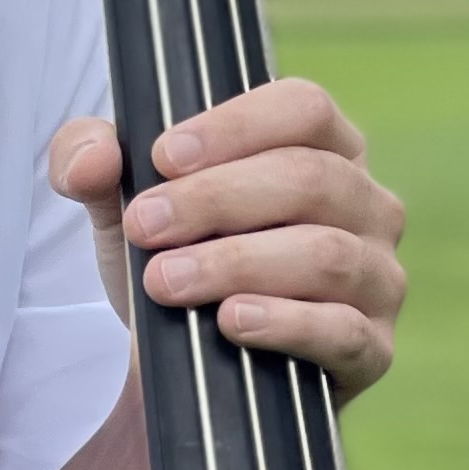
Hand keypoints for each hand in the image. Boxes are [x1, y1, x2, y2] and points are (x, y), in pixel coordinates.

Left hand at [50, 75, 406, 399]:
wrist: (188, 361)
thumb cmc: (174, 255)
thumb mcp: (120, 202)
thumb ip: (90, 160)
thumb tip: (90, 158)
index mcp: (324, 147)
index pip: (304, 108)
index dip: (235, 126)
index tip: (162, 157)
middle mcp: (366, 204)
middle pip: (310, 178)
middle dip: (216, 200)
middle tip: (145, 227)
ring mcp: (378, 277)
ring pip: (325, 253)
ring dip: (236, 263)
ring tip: (166, 280)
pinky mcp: (373, 349)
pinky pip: (342, 330)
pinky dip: (283, 322)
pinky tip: (230, 321)